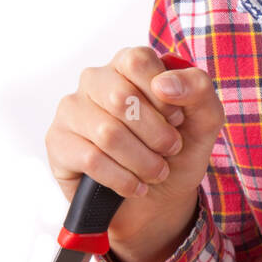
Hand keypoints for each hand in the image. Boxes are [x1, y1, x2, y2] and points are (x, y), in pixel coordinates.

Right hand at [45, 45, 223, 261]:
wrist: (158, 201)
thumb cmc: (178, 152)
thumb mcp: (204, 119)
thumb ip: (198, 89)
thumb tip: (164, 83)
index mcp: (128, 64)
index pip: (137, 61)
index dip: (162, 95)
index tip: (178, 119)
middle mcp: (95, 80)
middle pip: (121, 98)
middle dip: (156, 134)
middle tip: (170, 150)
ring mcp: (72, 110)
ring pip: (107, 133)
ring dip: (143, 161)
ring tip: (157, 172)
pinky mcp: (58, 142)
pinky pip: (91, 160)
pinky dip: (123, 179)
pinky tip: (135, 186)